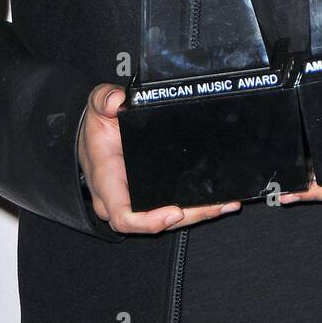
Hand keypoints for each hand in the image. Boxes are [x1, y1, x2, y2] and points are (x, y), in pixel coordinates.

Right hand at [77, 83, 241, 233]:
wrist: (96, 138)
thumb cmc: (97, 128)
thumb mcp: (96, 107)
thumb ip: (103, 100)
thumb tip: (116, 99)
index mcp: (107, 183)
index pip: (124, 216)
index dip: (148, 221)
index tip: (174, 213)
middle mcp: (122, 201)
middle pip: (154, 223)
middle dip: (188, 217)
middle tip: (215, 207)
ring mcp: (137, 202)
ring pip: (168, 220)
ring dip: (198, 214)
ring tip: (226, 204)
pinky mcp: (151, 198)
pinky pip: (172, 207)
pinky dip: (196, 206)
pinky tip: (220, 201)